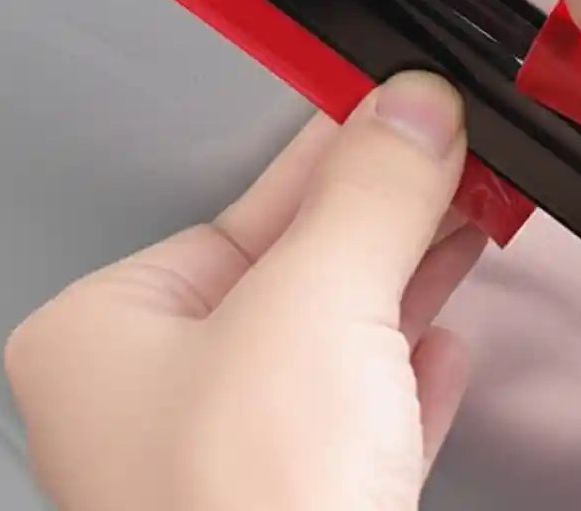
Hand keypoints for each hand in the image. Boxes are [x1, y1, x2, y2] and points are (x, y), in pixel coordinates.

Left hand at [4, 72, 487, 510]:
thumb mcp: (314, 308)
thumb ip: (369, 198)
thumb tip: (413, 112)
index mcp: (109, 339)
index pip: (242, 208)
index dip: (337, 148)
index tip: (401, 109)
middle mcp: (157, 403)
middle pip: (298, 271)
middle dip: (389, 213)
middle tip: (456, 158)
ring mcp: (230, 465)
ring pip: (337, 343)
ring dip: (412, 282)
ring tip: (471, 222)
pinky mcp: (302, 508)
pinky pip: (361, 419)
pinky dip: (408, 376)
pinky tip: (444, 350)